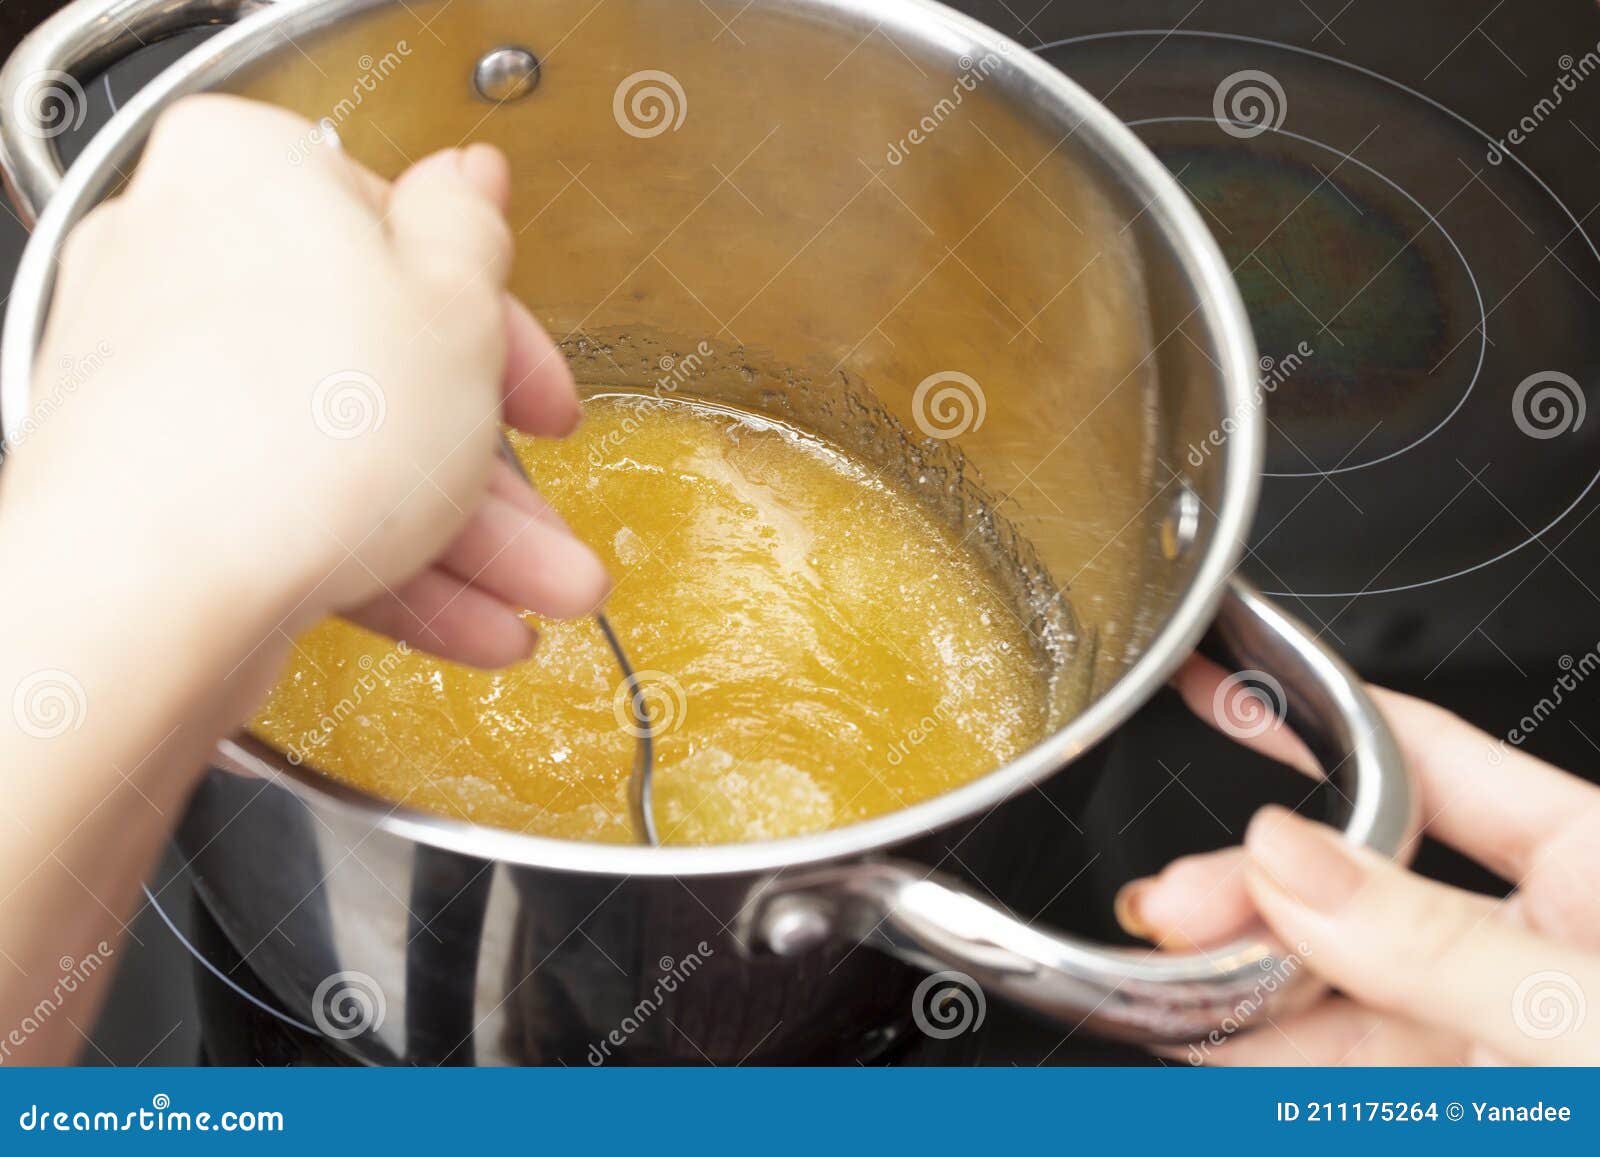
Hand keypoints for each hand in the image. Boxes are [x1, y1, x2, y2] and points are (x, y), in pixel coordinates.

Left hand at [6, 95, 606, 669]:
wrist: (147, 593)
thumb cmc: (291, 433)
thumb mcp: (453, 309)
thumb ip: (473, 233)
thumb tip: (470, 179)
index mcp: (250, 172)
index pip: (406, 236)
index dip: (500, 331)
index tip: (535, 387)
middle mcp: (188, 264)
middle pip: (384, 364)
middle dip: (491, 463)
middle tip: (547, 507)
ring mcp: (166, 384)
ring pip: (350, 452)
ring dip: (464, 533)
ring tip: (539, 589)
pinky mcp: (160, 485)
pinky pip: (298, 510)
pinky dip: (388, 561)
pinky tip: (467, 617)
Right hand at [1116, 657, 1599, 1064]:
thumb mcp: (1580, 1020)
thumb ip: (1432, 941)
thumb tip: (1290, 856)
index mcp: (1593, 868)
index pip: (1426, 760)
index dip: (1314, 724)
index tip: (1213, 696)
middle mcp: (1533, 938)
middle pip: (1354, 880)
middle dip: (1254, 890)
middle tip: (1173, 911)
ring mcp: (1485, 1030)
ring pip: (1332, 982)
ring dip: (1241, 981)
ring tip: (1164, 980)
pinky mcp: (1454, 1101)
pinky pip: (1337, 1067)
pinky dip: (1262, 1056)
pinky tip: (1204, 1038)